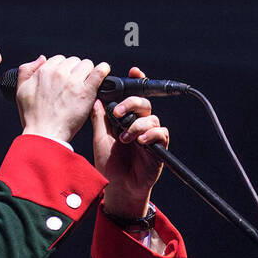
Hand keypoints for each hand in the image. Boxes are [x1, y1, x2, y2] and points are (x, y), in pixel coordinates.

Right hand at [15, 54, 111, 144]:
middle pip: (74, 61)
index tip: (64, 82)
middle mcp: (58, 73)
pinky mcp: (86, 91)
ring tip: (84, 87)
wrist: (44, 135)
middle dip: (75, 72)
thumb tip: (42, 58)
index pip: (60, 60)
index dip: (63, 70)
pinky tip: (103, 73)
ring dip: (87, 74)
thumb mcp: (21, 90)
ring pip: (86, 65)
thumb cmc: (33, 117)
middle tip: (73, 88)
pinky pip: (99, 71)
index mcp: (44, 71)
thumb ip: (26, 71)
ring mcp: (73, 81)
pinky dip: (103, 70)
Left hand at [90, 66, 168, 217]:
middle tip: (118, 114)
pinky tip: (139, 141)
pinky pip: (161, 132)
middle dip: (131, 104)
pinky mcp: (159, 146)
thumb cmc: (109, 164)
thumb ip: (100, 118)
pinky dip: (150, 134)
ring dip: (137, 125)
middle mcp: (139, 123)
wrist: (118, 186)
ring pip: (151, 118)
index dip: (136, 82)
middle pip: (143, 103)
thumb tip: (95, 98)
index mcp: (125, 119)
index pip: (132, 96)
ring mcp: (149, 135)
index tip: (133, 71)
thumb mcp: (100, 138)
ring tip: (125, 138)